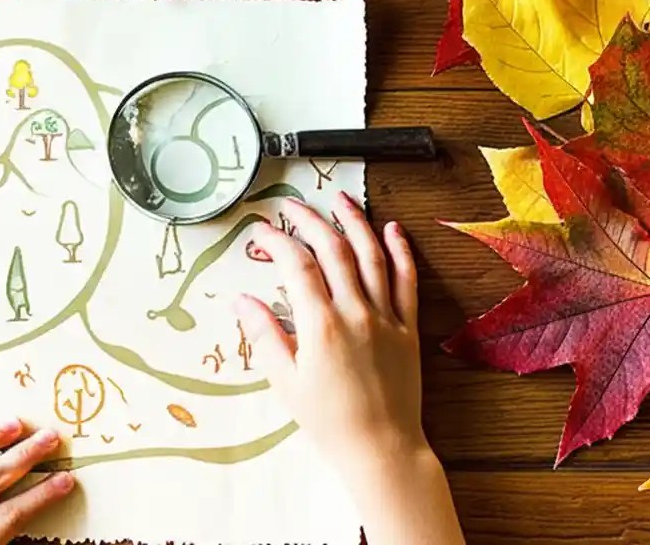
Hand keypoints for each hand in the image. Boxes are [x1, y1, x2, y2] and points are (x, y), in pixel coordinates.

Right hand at [234, 195, 424, 472]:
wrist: (381, 448)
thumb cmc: (328, 422)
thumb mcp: (284, 382)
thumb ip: (263, 336)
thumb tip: (241, 300)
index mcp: (321, 325)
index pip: (297, 266)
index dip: (276, 241)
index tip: (260, 231)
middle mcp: (355, 312)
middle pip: (333, 250)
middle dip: (310, 221)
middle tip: (292, 206)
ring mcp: (385, 318)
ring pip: (371, 255)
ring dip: (354, 222)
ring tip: (339, 199)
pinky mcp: (408, 328)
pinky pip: (407, 280)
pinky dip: (400, 251)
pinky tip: (392, 230)